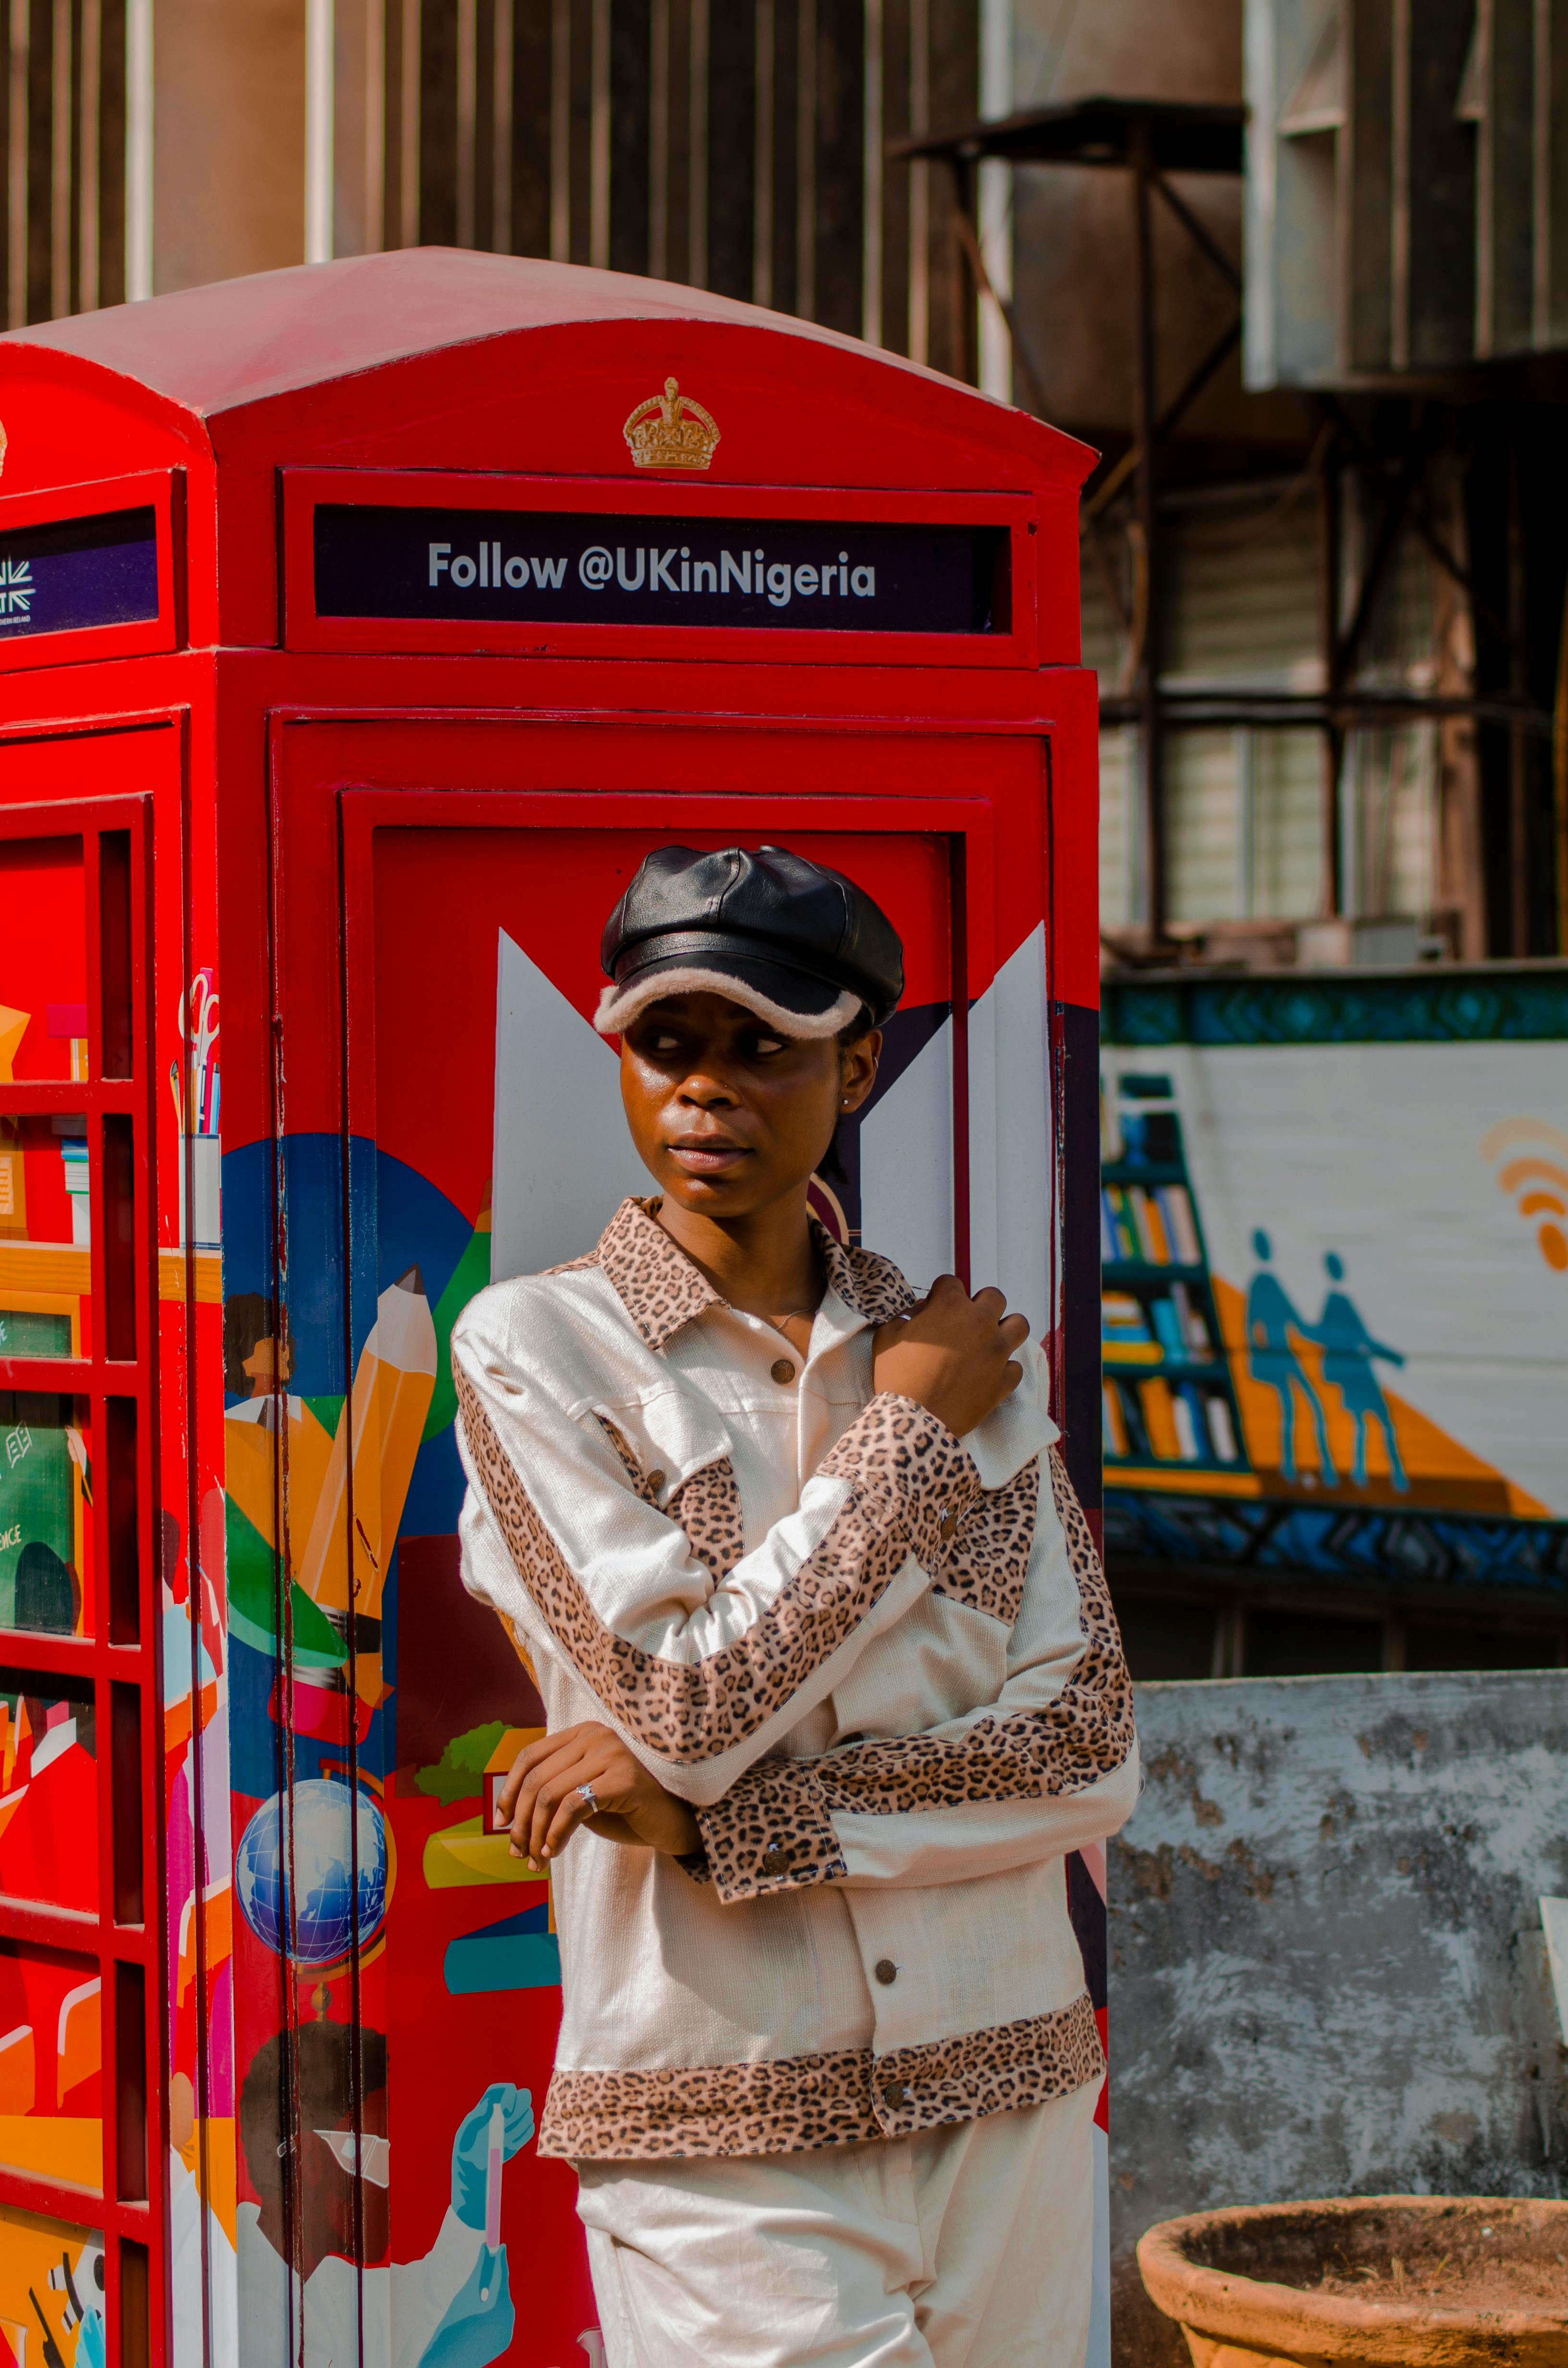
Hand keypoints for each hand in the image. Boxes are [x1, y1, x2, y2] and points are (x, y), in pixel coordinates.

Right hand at [416, 2244, 512, 2367]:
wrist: (448, 2358)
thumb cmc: (453, 2323)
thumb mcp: (464, 2295)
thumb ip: (478, 2271)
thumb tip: (486, 2248)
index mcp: (497, 2305)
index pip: (500, 2275)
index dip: (499, 2258)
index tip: (500, 2246)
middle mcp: (507, 2318)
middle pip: (501, 2290)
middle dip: (494, 2278)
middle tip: (490, 2264)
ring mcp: (507, 2331)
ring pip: (502, 2304)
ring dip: (494, 2295)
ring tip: (482, 2290)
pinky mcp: (505, 2340)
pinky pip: (501, 2319)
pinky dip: (494, 2312)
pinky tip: (483, 2310)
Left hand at [451, 2082, 533, 2227]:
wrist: (473, 2178)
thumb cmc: (465, 2157)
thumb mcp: (464, 2138)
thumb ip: (476, 2119)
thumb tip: (489, 2104)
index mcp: (484, 2109)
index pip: (501, 2090)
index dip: (508, 2094)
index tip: (505, 2110)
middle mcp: (500, 2113)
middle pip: (521, 2096)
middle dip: (519, 2107)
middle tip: (508, 2123)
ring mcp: (512, 2125)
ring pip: (528, 2113)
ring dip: (520, 2123)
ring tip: (505, 2138)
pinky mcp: (519, 2138)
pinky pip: (530, 2129)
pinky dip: (524, 2135)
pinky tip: (511, 2145)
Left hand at [498, 1722, 701, 1866]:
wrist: (672, 1823)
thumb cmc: (625, 1811)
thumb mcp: (581, 1796)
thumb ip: (552, 1795)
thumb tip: (506, 1819)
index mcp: (582, 1733)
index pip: (530, 1756)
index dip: (509, 1791)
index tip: (501, 1823)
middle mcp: (595, 1736)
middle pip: (537, 1779)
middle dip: (521, 1821)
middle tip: (518, 1852)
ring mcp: (611, 1754)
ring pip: (551, 1794)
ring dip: (536, 1833)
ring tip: (536, 1858)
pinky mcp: (624, 1779)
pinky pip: (573, 1807)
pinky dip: (556, 1833)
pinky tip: (554, 1851)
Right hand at [872, 1274, 1029, 1436]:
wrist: (914, 1418)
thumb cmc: (897, 1375)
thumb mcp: (888, 1336)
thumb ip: (907, 1315)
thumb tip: (923, 1310)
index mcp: (951, 1306)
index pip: (952, 1283)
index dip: (941, 1294)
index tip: (935, 1308)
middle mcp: (980, 1322)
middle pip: (994, 1297)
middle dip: (980, 1304)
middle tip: (965, 1322)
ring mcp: (997, 1351)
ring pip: (1019, 1325)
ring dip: (1005, 1329)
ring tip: (989, 1341)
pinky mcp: (1004, 1380)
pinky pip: (1015, 1366)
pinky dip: (1004, 1368)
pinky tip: (988, 1373)